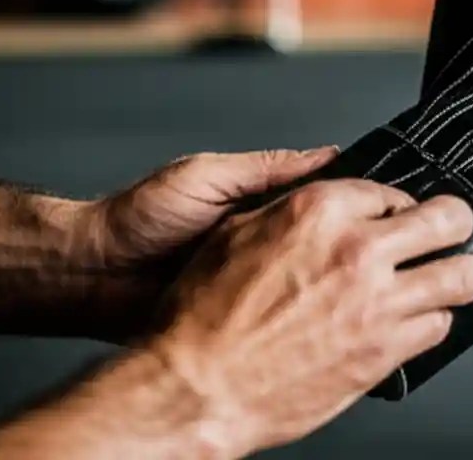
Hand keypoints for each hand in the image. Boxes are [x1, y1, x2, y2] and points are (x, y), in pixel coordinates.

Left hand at [79, 147, 339, 340]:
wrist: (94, 274)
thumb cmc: (138, 220)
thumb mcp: (206, 176)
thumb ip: (265, 168)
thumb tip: (326, 152)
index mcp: (260, 206)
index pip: (322, 204)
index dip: (351, 207)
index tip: (378, 209)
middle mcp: (262, 245)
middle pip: (322, 247)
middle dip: (342, 250)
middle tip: (363, 250)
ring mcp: (253, 284)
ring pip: (304, 285)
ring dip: (318, 286)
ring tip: (334, 283)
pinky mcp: (240, 319)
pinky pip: (274, 318)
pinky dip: (288, 318)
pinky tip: (302, 313)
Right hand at [147, 181, 472, 455]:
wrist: (197, 385)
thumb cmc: (203, 316)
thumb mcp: (236, 234)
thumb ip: (289, 212)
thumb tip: (317, 202)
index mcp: (320, 212)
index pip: (389, 189)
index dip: (399, 201)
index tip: (404, 209)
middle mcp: (358, 251)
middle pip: (444, 220)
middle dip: (461, 219)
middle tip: (469, 223)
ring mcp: (378, 304)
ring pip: (460, 276)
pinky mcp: (383, 351)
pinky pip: (436, 327)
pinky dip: (441, 319)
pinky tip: (443, 316)